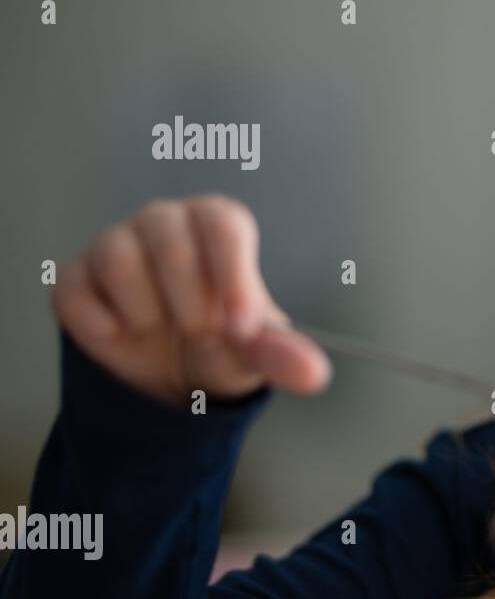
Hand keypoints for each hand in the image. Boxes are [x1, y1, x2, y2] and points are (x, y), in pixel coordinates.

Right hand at [51, 194, 331, 407]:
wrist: (172, 370)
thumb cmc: (222, 342)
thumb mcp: (255, 352)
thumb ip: (281, 356)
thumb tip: (314, 376)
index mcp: (217, 224)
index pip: (224, 227)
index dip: (232, 277)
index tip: (241, 328)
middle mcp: (165, 221)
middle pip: (171, 243)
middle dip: (190, 304)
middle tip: (200, 332)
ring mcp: (115, 243)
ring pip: (118, 259)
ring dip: (146, 313)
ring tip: (161, 329)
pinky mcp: (76, 277)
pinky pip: (76, 294)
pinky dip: (102, 326)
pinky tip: (123, 336)